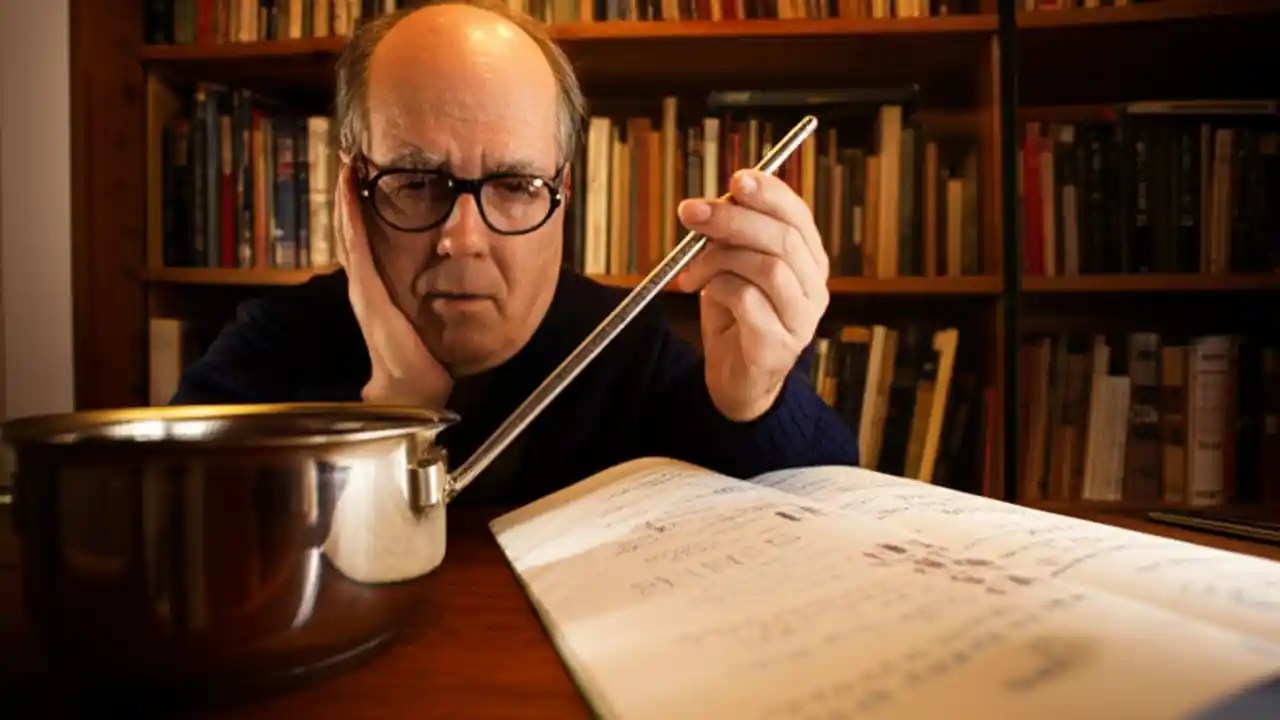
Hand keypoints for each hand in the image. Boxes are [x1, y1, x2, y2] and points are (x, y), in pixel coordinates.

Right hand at [335, 164, 452, 407]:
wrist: (412, 386)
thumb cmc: (422, 359)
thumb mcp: (425, 317)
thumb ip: (429, 299)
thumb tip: (447, 282)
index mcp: (376, 290)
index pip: (365, 242)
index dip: (360, 212)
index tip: (362, 182)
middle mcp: (364, 285)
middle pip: (350, 232)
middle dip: (348, 197)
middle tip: (347, 162)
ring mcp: (362, 287)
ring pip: (349, 234)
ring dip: (346, 199)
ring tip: (346, 168)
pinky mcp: (367, 292)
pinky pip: (356, 247)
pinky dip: (350, 217)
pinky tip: (351, 194)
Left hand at [674, 170, 829, 421]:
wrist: (735, 378)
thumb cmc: (735, 316)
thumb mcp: (731, 266)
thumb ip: (730, 236)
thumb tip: (712, 201)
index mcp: (808, 261)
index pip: (798, 216)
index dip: (770, 193)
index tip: (736, 178)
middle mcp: (814, 288)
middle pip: (783, 239)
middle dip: (732, 218)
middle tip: (691, 212)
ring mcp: (801, 320)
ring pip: (769, 268)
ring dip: (719, 259)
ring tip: (692, 271)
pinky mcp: (778, 346)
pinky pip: (748, 301)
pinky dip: (718, 289)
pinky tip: (701, 293)